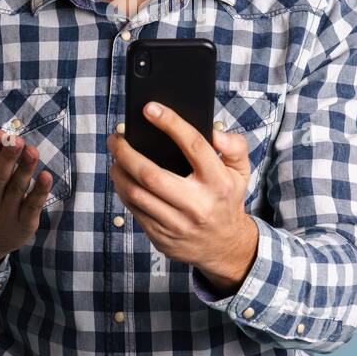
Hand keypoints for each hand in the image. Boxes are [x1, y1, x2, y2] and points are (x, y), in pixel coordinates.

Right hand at [0, 99, 53, 270]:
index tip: (0, 133)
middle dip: (7, 158)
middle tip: (18, 140)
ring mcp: (5, 212)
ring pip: (16, 189)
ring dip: (25, 170)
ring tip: (33, 151)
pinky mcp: (23, 223)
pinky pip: (31, 207)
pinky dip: (39, 193)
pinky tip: (47, 177)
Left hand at [106, 101, 258, 296]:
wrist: (225, 247)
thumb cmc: (227, 200)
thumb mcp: (241, 172)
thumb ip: (234, 147)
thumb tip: (216, 133)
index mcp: (218, 182)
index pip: (194, 145)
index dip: (170, 123)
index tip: (150, 108)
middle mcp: (197, 204)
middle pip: (151, 175)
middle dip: (126, 152)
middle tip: (116, 138)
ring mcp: (177, 224)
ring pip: (136, 194)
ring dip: (118, 172)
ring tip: (115, 157)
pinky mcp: (162, 236)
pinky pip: (134, 210)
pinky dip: (123, 190)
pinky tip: (122, 177)